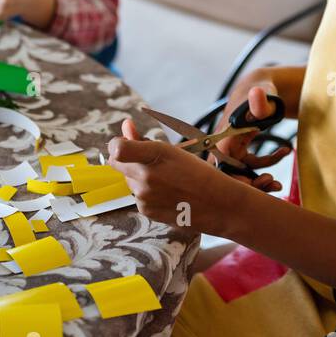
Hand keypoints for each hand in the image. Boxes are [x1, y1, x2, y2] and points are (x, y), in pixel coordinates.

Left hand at [108, 119, 255, 234]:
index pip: (117, 149)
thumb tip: (126, 125)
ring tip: (166, 180)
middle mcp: (146, 177)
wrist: (219, 205)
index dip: (117, 144)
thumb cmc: (200, 174)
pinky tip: (167, 193)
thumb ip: (142, 140)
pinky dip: (147, 193)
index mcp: (156, 154)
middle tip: (151, 162)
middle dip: (128, 160)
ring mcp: (145, 196)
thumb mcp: (173, 150)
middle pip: (117, 164)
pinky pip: (138, 197)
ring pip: (129, 181)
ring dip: (139, 178)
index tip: (126, 143)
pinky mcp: (146, 211)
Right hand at [212, 84, 290, 189]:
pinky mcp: (240, 150)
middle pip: (228, 175)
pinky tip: (285, 152)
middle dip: (249, 185)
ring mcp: (231, 148)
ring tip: (277, 184)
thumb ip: (260, 101)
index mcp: (224, 135)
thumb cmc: (260, 91)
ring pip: (239, 174)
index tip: (254, 182)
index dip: (233, 179)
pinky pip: (249, 166)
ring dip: (257, 181)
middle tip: (271, 184)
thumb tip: (256, 95)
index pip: (220, 166)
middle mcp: (223, 143)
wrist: (262, 88)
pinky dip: (266, 166)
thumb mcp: (262, 96)